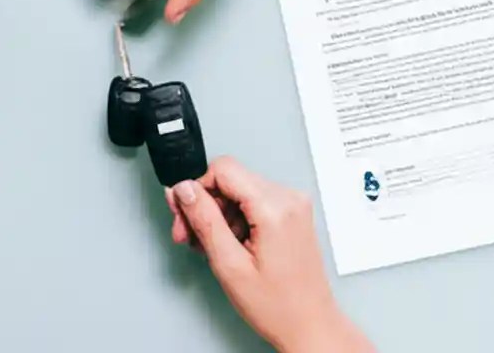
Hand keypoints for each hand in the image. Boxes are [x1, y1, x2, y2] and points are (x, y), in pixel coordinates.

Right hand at [166, 158, 373, 352]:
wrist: (310, 325)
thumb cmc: (278, 306)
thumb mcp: (229, 264)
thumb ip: (204, 220)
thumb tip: (184, 190)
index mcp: (275, 207)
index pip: (224, 169)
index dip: (197, 187)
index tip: (182, 210)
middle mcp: (289, 198)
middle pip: (230, 179)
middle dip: (203, 205)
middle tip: (187, 234)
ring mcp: (293, 205)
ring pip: (239, 191)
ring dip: (217, 215)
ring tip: (208, 246)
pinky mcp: (292, 213)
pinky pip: (253, 202)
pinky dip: (234, 219)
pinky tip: (227, 245)